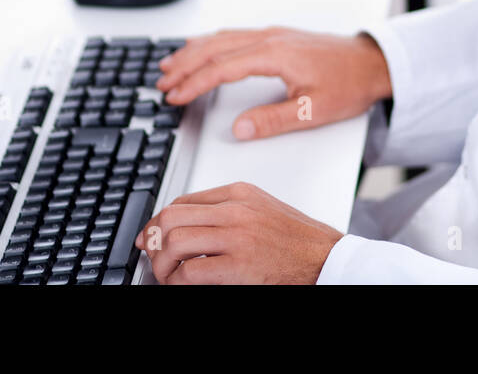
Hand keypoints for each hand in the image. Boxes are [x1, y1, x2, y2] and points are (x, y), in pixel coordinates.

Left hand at [135, 181, 343, 283]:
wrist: (326, 257)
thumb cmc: (295, 238)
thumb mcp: (259, 208)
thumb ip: (226, 209)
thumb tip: (187, 222)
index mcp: (238, 193)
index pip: (182, 200)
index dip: (159, 221)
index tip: (152, 236)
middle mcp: (235, 210)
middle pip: (172, 216)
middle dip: (153, 239)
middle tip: (151, 256)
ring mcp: (237, 237)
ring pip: (175, 241)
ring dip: (161, 262)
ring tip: (166, 274)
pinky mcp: (240, 266)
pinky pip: (191, 271)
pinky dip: (177, 280)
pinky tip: (182, 284)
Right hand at [156, 27, 392, 139]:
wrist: (372, 63)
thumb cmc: (349, 84)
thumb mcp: (314, 111)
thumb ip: (273, 120)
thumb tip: (239, 129)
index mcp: (275, 55)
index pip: (222, 68)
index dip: (195, 83)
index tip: (174, 97)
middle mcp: (270, 39)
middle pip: (215, 47)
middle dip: (184, 65)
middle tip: (161, 82)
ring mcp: (273, 35)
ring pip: (222, 38)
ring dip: (193, 51)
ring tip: (170, 65)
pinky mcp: (277, 37)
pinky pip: (234, 35)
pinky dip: (211, 42)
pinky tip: (203, 48)